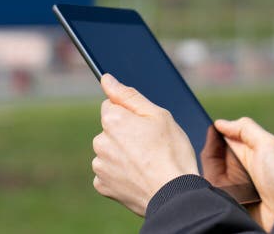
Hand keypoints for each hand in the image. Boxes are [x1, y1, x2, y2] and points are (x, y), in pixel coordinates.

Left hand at [92, 74, 198, 215]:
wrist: (173, 194)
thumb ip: (129, 96)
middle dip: (126, 133)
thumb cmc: (171, 152)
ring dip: (123, 153)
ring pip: (110, 151)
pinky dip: (121, 173)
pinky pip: (109, 172)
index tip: (146, 125)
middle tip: (151, 145)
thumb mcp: (158, 115)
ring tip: (147, 162)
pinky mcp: (103, 186)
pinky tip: (139, 175)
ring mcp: (100, 165)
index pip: (112, 106)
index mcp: (113, 120)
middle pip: (111, 129)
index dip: (131, 114)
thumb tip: (107, 79)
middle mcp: (100, 142)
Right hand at [214, 117, 273, 231]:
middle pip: (215, 153)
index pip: (227, 139)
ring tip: (211, 153)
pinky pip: (208, 185)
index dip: (217, 133)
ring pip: (209, 168)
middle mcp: (239, 167)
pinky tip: (206, 167)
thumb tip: (220, 123)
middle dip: (210, 146)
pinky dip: (204, 175)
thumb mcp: (267, 144)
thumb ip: (245, 129)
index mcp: (251, 152)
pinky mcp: (224, 198)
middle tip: (211, 141)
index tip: (212, 127)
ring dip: (208, 159)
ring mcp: (231, 184)